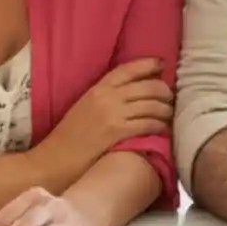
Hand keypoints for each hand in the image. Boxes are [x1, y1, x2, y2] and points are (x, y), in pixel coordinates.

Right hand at [30, 58, 171, 183]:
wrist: (54, 160)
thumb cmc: (69, 138)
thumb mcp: (84, 108)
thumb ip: (104, 98)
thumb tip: (129, 95)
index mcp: (97, 89)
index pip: (127, 69)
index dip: (147, 65)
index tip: (161, 64)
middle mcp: (106, 97)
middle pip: (146, 86)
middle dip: (164, 91)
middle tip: (172, 98)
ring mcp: (112, 114)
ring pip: (152, 104)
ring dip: (166, 110)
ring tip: (170, 115)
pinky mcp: (117, 132)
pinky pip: (148, 123)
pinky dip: (160, 125)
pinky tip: (164, 129)